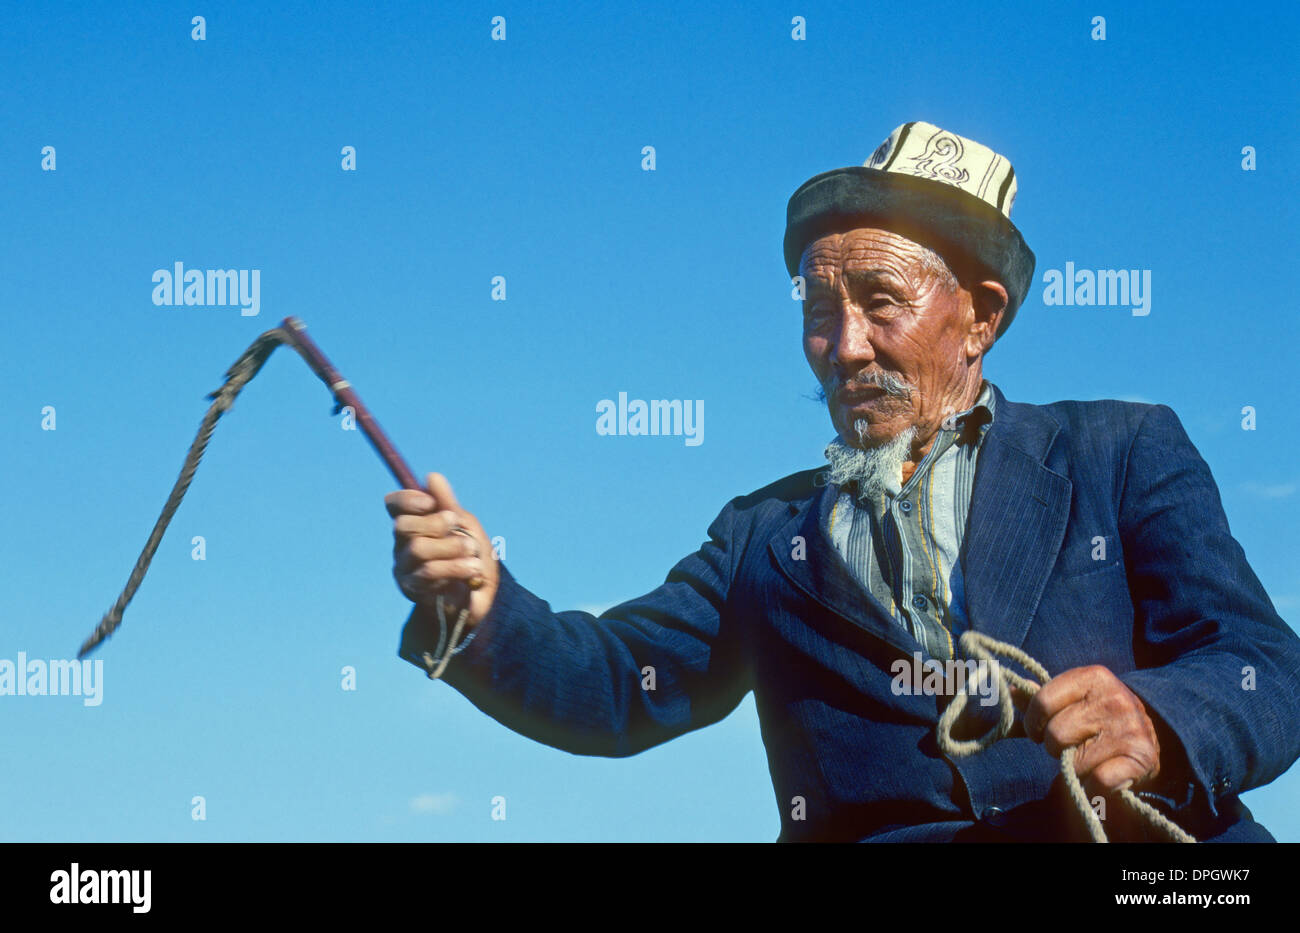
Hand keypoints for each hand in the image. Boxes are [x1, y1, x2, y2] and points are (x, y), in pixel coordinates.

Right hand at [385, 472, 499, 627]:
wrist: (483, 597)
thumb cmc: (472, 557)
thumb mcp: (466, 526)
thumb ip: (448, 504)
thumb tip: (431, 477)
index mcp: (414, 524)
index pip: (394, 505)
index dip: (408, 500)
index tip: (431, 503)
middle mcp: (403, 545)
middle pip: (402, 526)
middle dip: (435, 524)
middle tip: (457, 526)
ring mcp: (405, 568)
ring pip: (418, 549)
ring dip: (451, 547)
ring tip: (473, 552)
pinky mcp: (413, 590)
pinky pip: (428, 573)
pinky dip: (455, 568)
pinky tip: (472, 571)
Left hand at [1019, 665, 1161, 796]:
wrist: (1151, 737)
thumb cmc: (1098, 717)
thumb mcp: (1072, 699)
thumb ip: (1040, 697)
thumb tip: (1010, 690)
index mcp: (1093, 677)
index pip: (1042, 702)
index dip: (1033, 722)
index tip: (1038, 730)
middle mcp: (1114, 698)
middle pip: (1055, 734)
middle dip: (1055, 746)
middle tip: (1070, 746)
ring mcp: (1131, 727)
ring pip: (1075, 761)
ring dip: (1076, 768)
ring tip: (1090, 758)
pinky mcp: (1142, 757)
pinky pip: (1098, 780)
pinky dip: (1094, 786)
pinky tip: (1103, 776)